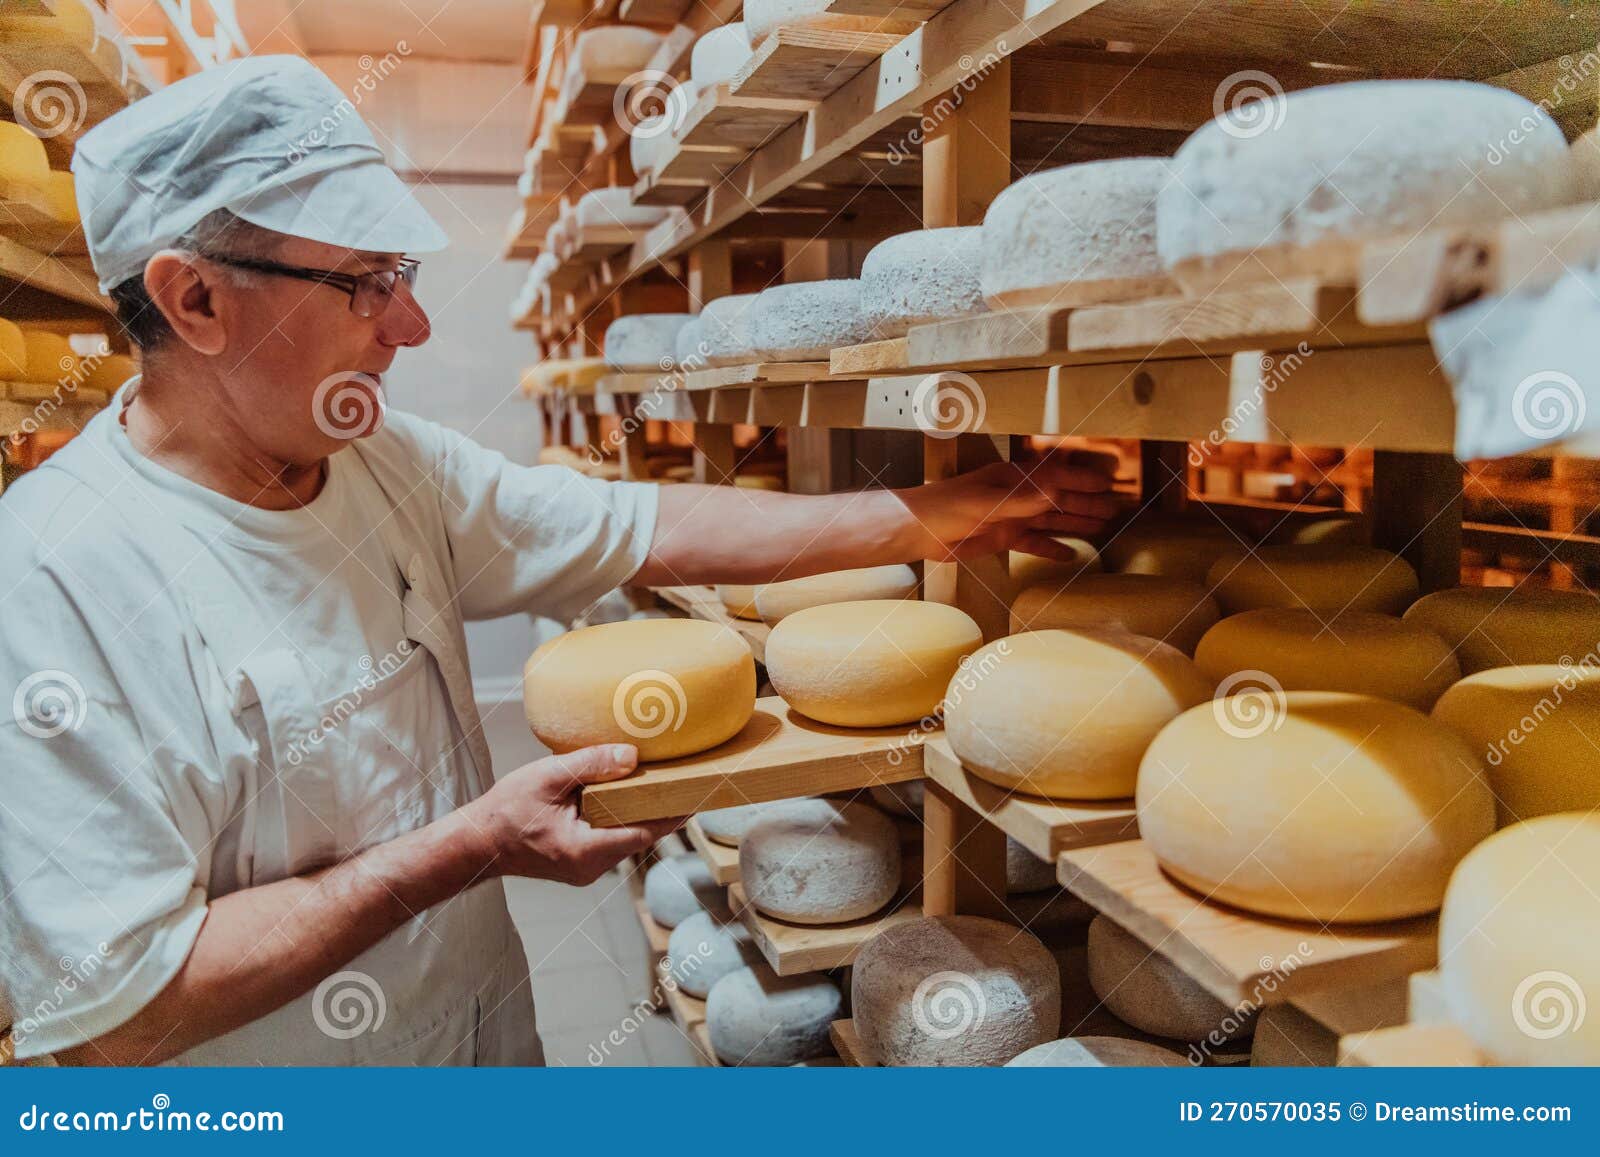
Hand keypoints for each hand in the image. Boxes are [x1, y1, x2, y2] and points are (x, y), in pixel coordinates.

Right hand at [463, 745, 683, 884]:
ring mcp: (587, 869)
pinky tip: (633, 797)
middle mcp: (592, 867)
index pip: (644, 832)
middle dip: (665, 810)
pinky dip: (625, 819)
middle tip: (691, 781)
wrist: (477, 843)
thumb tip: (631, 756)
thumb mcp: (548, 777)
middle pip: (641, 836)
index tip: (699, 793)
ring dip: (645, 814)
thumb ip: (591, 765)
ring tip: (670, 784)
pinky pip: (613, 840)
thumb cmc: (506, 811)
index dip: (674, 813)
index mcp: (586, 850)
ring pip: (628, 839)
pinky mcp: (582, 863)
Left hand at [895, 450, 1120, 562]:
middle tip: (1116, 509)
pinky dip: (1052, 548)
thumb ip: (1021, 500)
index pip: (1055, 477)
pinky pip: (1034, 543)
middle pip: (1059, 499)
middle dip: (1087, 503)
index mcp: (1013, 479)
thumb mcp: (985, 503)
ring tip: (1103, 527)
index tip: (1108, 484)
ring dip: (1076, 523)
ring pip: (1051, 520)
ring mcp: (1011, 518)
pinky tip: (1071, 554)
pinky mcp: (1003, 538)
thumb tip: (1056, 491)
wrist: (918, 530)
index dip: (1082, 481)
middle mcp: (1017, 496)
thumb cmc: (945, 507)